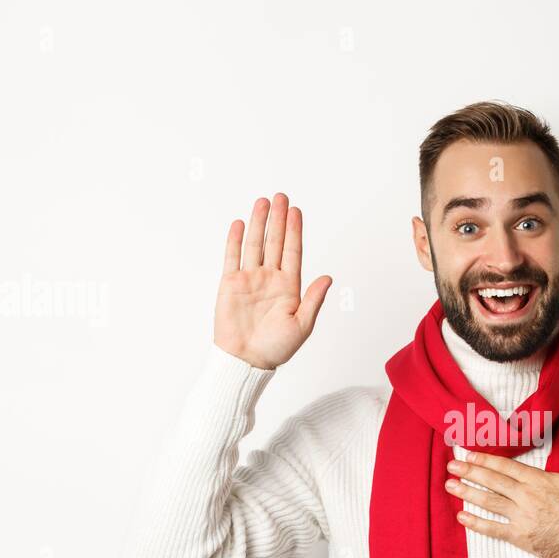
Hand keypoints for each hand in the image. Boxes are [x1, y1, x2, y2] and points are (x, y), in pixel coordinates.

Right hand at [214, 193, 332, 369]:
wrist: (246, 360)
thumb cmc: (275, 348)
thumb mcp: (302, 325)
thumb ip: (313, 299)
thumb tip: (328, 278)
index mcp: (289, 287)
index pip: (292, 252)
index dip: (295, 231)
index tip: (297, 212)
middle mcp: (270, 279)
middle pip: (275, 242)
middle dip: (278, 219)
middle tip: (281, 197)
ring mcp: (250, 279)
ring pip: (255, 244)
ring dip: (259, 223)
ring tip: (263, 202)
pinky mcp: (230, 284)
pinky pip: (233, 257)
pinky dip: (236, 240)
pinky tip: (241, 223)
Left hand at [443, 427, 558, 557]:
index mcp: (539, 481)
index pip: (505, 467)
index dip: (485, 460)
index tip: (469, 455)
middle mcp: (526, 497)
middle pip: (492, 482)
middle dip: (469, 472)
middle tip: (451, 466)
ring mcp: (522, 518)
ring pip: (489, 503)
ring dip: (467, 494)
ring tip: (450, 487)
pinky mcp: (522, 538)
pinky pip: (494, 530)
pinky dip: (476, 524)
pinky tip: (462, 517)